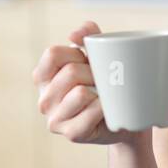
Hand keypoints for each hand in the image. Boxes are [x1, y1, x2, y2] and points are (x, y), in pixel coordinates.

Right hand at [32, 20, 133, 145]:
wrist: (125, 117)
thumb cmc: (104, 83)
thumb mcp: (96, 55)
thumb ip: (88, 35)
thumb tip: (74, 35)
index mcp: (43, 77)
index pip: (53, 54)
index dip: (76, 54)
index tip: (87, 62)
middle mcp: (44, 99)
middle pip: (70, 72)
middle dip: (94, 73)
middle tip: (102, 81)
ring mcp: (55, 119)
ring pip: (80, 93)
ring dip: (100, 91)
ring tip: (104, 96)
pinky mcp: (71, 133)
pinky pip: (91, 111)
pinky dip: (104, 107)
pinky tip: (107, 109)